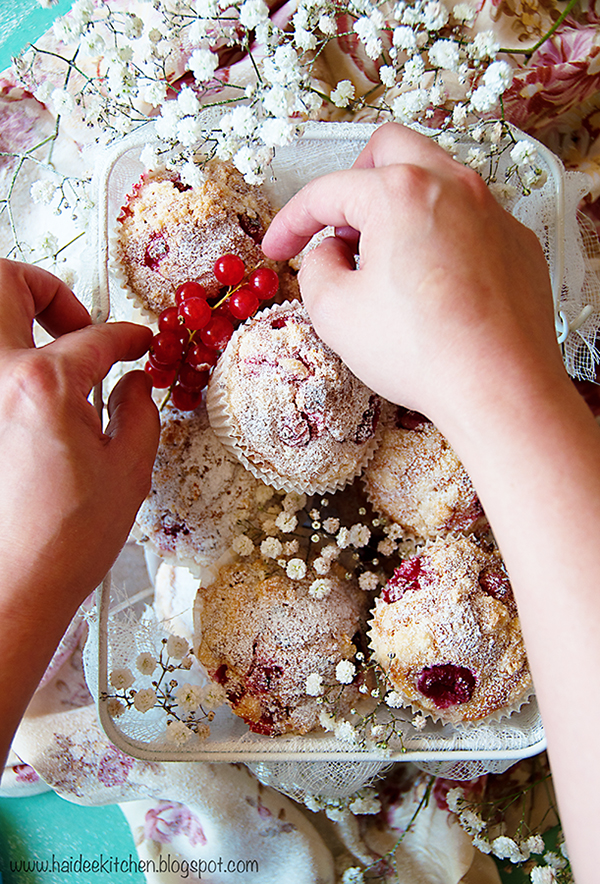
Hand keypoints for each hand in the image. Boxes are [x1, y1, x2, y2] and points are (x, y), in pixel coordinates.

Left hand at [0, 259, 158, 632]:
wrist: (15, 586)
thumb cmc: (66, 539)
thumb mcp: (129, 469)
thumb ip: (139, 409)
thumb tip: (134, 381)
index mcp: (44, 385)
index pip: (96, 336)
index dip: (128, 336)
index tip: (138, 344)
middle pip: (5, 283)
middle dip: (45, 288)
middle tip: (74, 322)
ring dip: (18, 319)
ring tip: (48, 348)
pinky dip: (11, 364)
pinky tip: (36, 396)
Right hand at [263, 122, 563, 430]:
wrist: (501, 389)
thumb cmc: (421, 351)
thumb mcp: (334, 313)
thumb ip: (316, 268)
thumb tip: (329, 254)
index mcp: (400, 193)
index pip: (327, 191)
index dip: (291, 221)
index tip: (278, 248)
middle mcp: (453, 186)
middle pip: (389, 150)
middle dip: (352, 183)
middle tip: (338, 228)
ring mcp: (493, 211)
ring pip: (435, 179)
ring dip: (398, 207)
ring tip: (384, 262)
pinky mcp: (518, 243)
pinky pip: (470, 219)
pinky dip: (440, 235)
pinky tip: (432, 282)